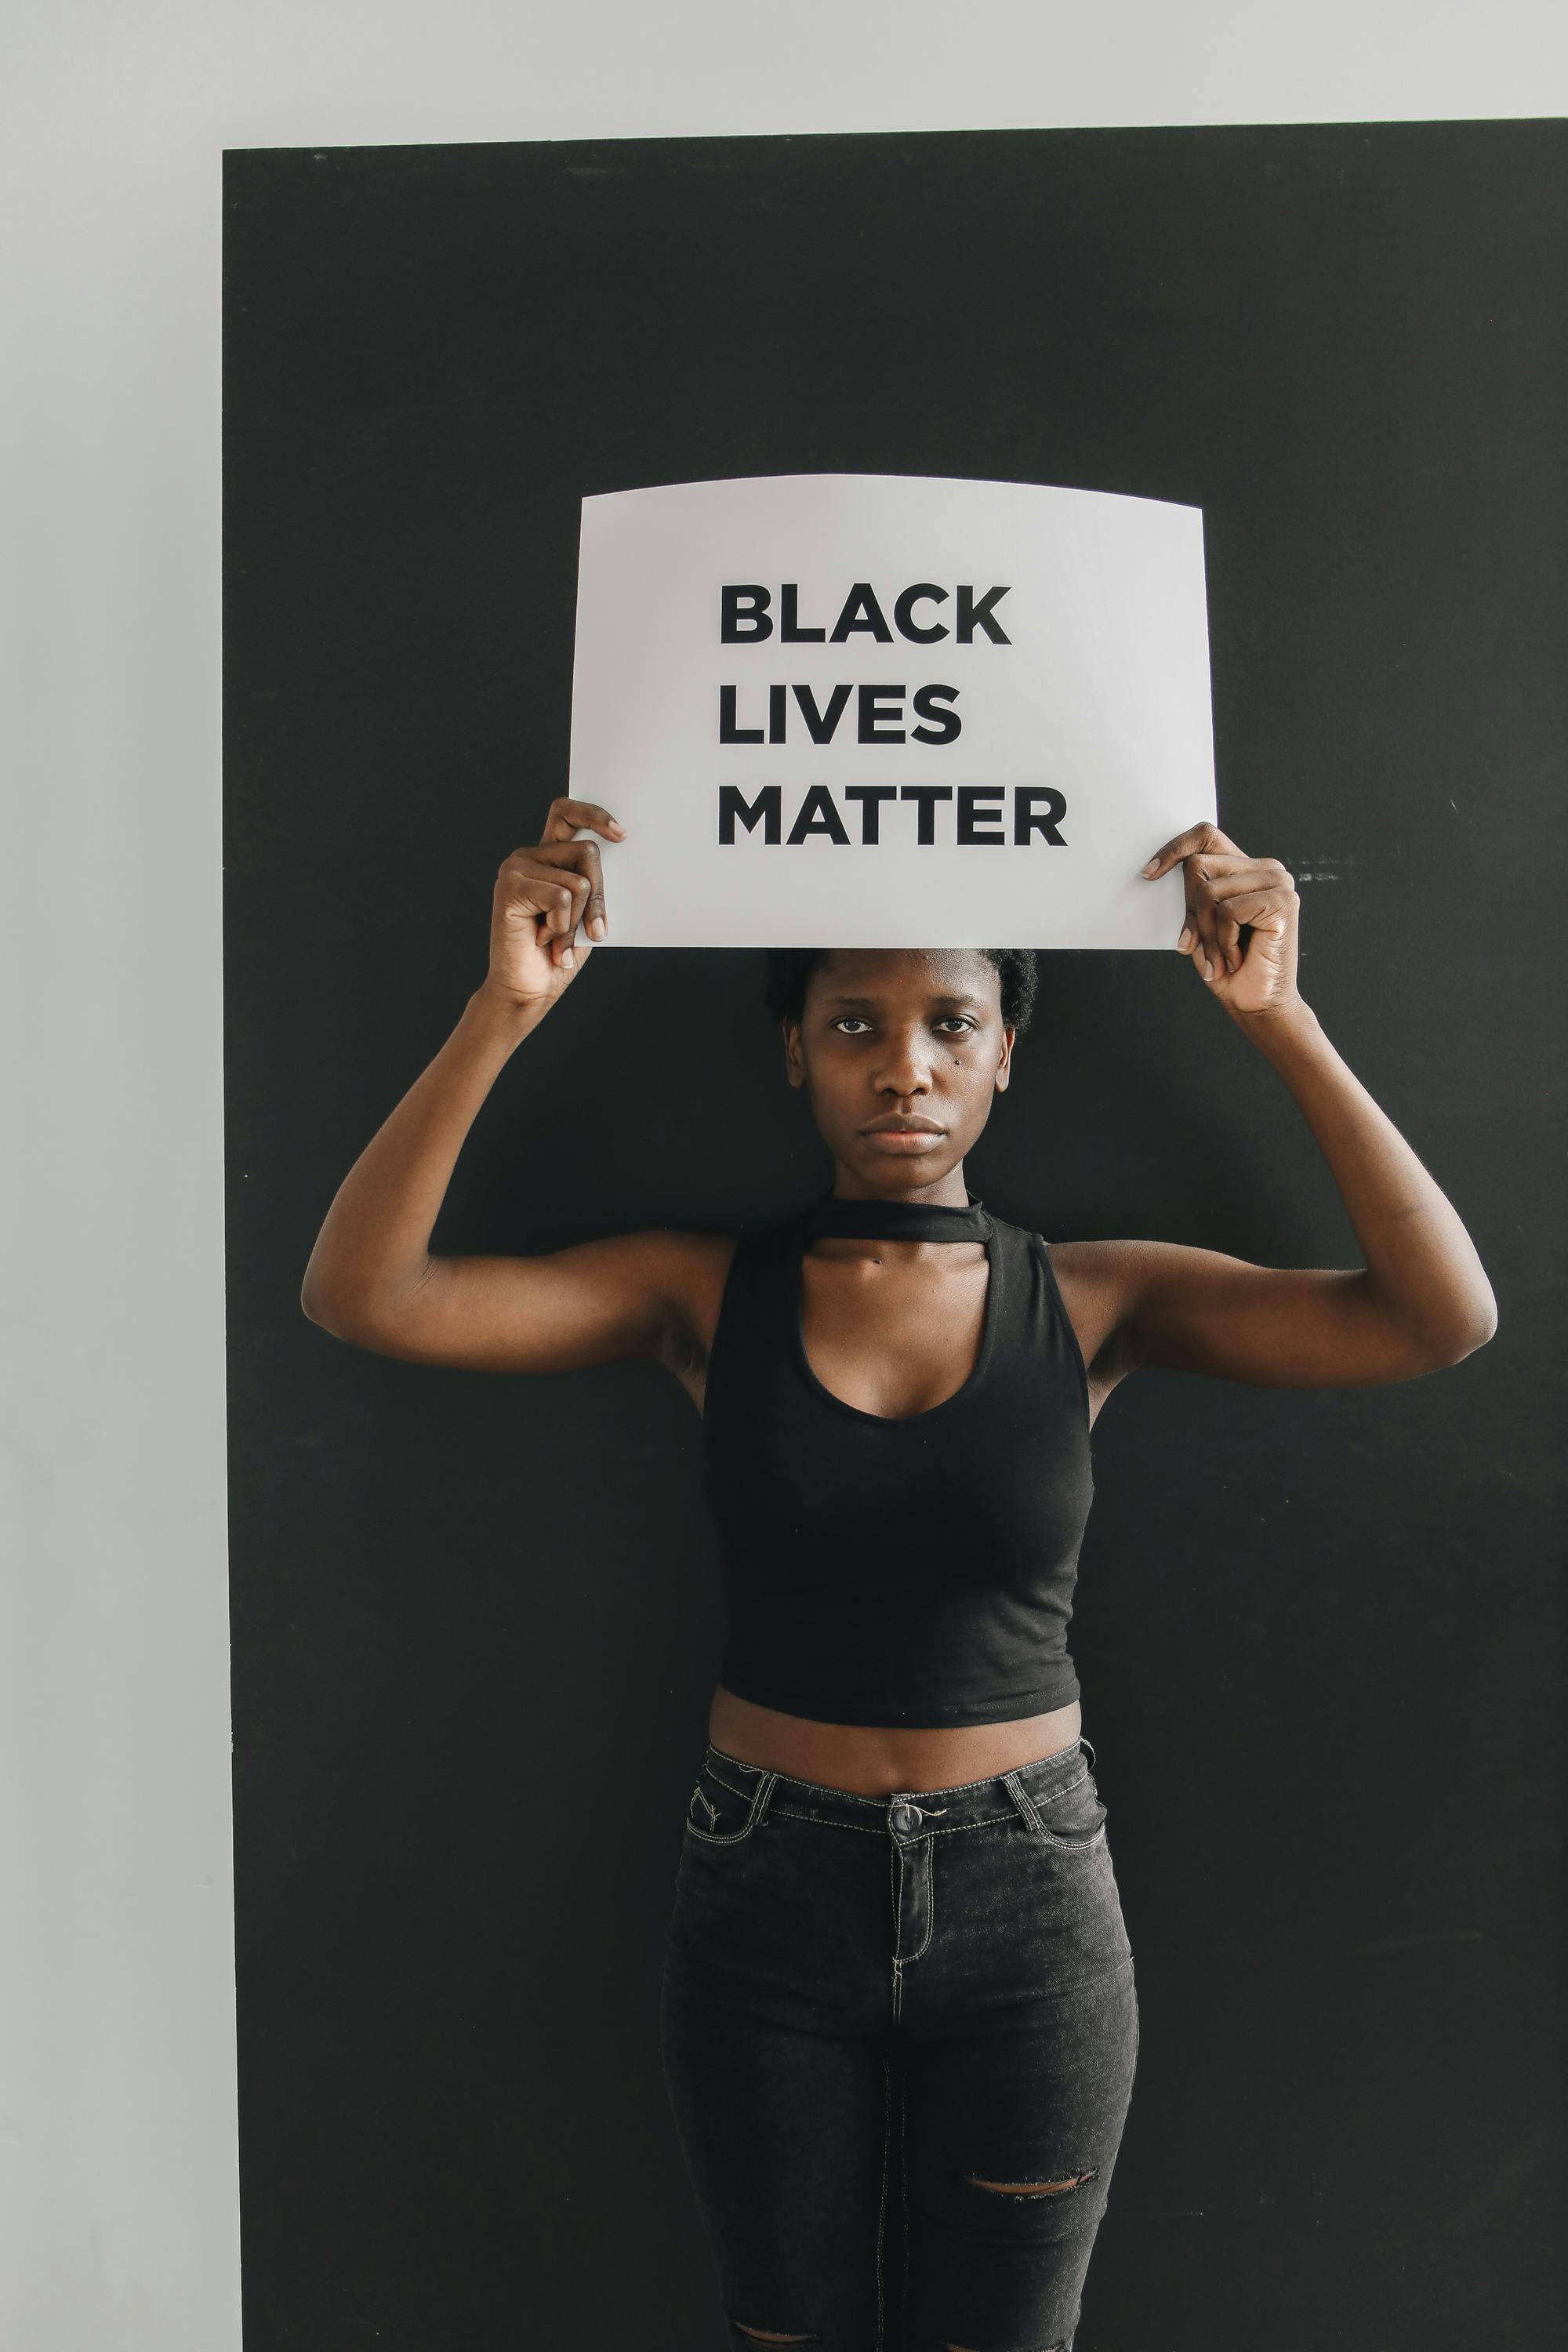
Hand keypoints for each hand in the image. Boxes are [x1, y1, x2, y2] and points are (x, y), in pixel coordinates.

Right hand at [483, 797, 625, 1011]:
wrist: (529, 989)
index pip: (566, 813)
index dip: (594, 815)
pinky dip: (562, 928)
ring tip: (559, 941)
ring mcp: (516, 869)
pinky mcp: (510, 887)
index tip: (622, 835)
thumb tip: (620, 855)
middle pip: (587, 851)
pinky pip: (561, 897)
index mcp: (548, 856)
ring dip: (578, 921)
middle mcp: (529, 856)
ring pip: (579, 881)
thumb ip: (594, 884)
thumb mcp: (587, 913)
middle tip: (595, 931)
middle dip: (600, 897)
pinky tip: (545, 941)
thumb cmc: (561, 952)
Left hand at [1141, 821, 1301, 1016]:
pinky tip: (1237, 959)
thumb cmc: (1226, 966)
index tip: (1148, 874)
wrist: (1258, 1004)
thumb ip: (1193, 895)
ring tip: (1219, 958)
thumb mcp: (1201, 924)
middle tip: (1197, 945)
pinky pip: (1228, 912)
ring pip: (1208, 892)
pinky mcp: (1282, 901)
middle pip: (1198, 867)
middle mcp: (1267, 869)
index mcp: (1247, 869)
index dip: (1174, 848)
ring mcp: (1278, 882)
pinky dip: (1223, 942)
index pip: (1205, 836)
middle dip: (1189, 913)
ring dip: (1205, 935)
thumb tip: (1157, 871)